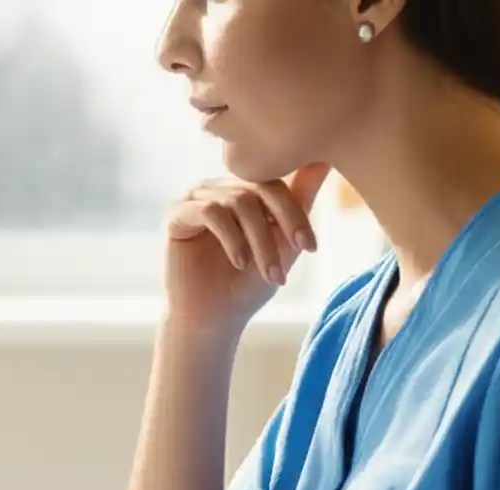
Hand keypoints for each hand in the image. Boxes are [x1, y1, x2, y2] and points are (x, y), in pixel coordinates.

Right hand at [164, 163, 330, 330]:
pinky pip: (209, 210)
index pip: (276, 182)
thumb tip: (324, 160)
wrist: (213, 319)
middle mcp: (217, 188)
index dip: (295, 212)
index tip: (310, 247)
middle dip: (281, 224)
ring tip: (267, 271)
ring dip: (259, 240)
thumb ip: (300, 200)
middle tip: (294, 256)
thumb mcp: (284, 242)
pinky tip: (240, 262)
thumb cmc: (248, 284)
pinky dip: (231, 237)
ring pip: (238, 201)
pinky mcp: (176, 214)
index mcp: (241, 190)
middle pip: (259, 188)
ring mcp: (194, 198)